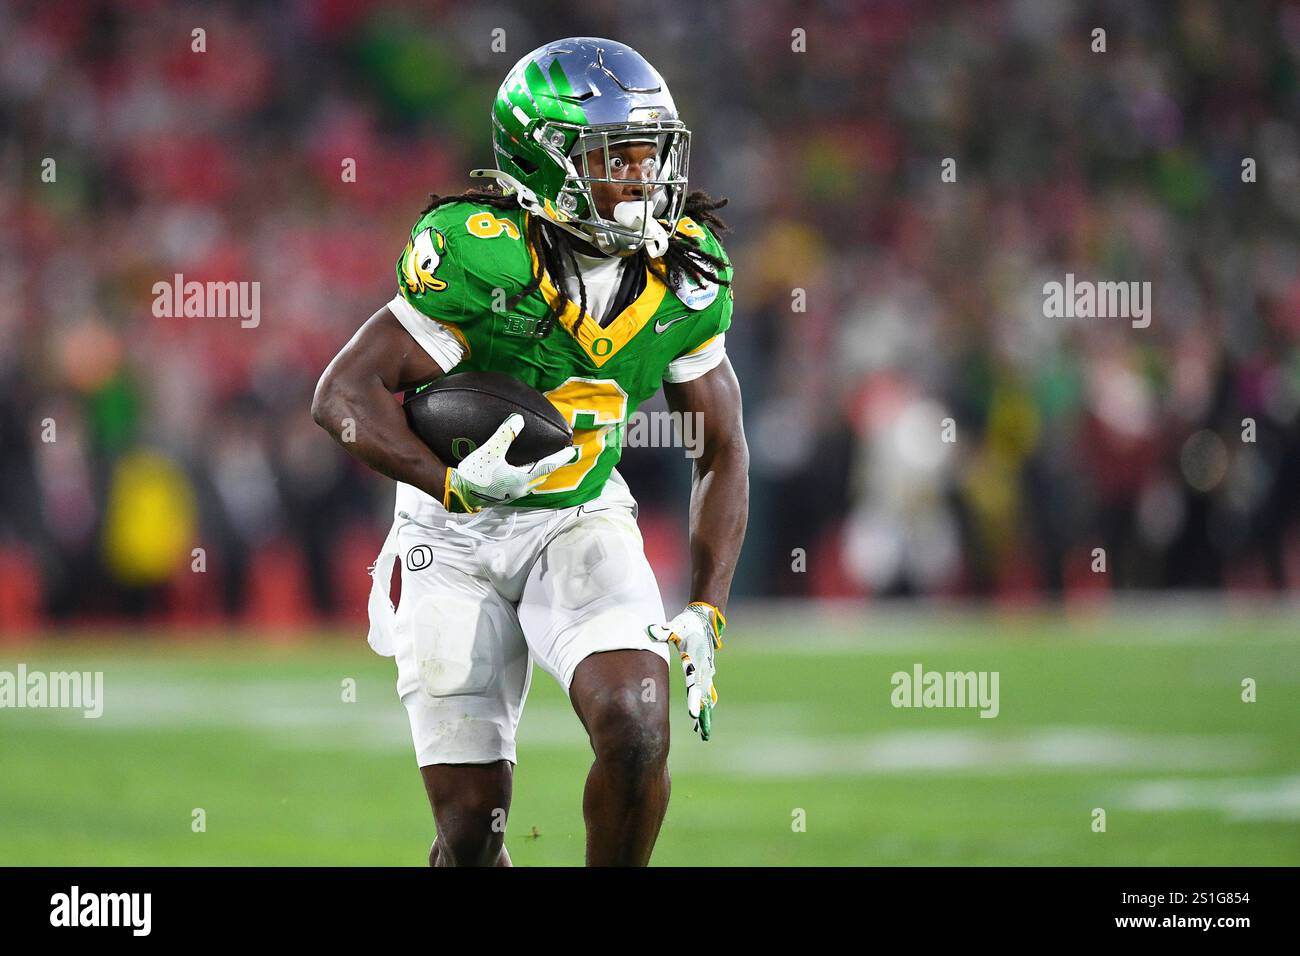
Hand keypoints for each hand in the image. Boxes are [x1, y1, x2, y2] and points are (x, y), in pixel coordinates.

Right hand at [443, 413, 576, 512]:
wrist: (456, 494)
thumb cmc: (473, 474)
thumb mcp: (490, 451)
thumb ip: (505, 435)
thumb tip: (518, 419)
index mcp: (521, 479)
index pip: (547, 466)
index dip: (560, 458)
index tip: (571, 452)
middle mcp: (519, 489)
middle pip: (541, 476)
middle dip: (551, 466)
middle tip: (559, 456)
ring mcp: (510, 494)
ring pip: (531, 482)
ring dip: (538, 472)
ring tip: (541, 463)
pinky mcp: (500, 496)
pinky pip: (519, 484)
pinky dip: (525, 476)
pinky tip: (517, 470)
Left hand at [647, 602, 725, 740]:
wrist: (705, 619)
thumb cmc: (688, 624)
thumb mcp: (676, 627)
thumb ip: (664, 631)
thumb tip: (651, 631)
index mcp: (694, 661)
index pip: (694, 684)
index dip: (694, 700)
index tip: (693, 715)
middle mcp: (702, 669)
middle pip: (703, 696)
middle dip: (703, 715)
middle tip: (702, 733)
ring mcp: (706, 670)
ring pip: (706, 696)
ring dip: (706, 714)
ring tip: (704, 732)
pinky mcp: (706, 671)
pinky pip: (707, 691)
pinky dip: (706, 705)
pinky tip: (705, 718)